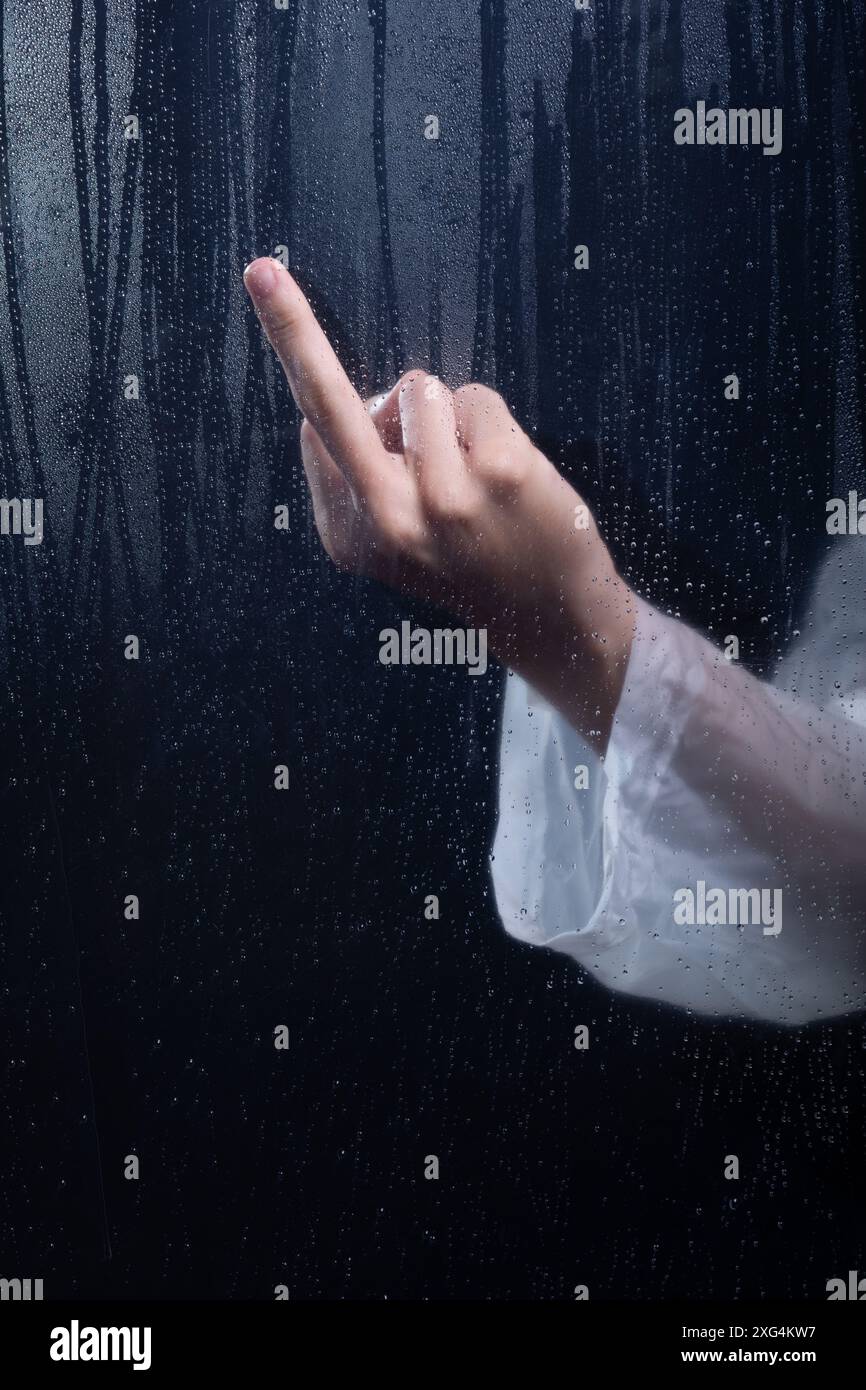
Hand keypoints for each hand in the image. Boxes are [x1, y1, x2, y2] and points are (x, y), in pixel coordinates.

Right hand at [243, 257, 635, 749]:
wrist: (548, 618)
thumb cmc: (469, 560)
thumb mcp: (395, 543)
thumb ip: (358, 480)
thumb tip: (347, 405)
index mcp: (351, 536)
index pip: (312, 425)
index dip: (302, 356)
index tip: (264, 286)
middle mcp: (388, 520)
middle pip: (329, 402)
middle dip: (291, 331)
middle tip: (259, 271)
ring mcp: (445, 498)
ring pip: (422, 391)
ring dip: (447, 415)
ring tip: (472, 472)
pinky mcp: (500, 473)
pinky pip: (475, 400)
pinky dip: (488, 423)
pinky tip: (505, 475)